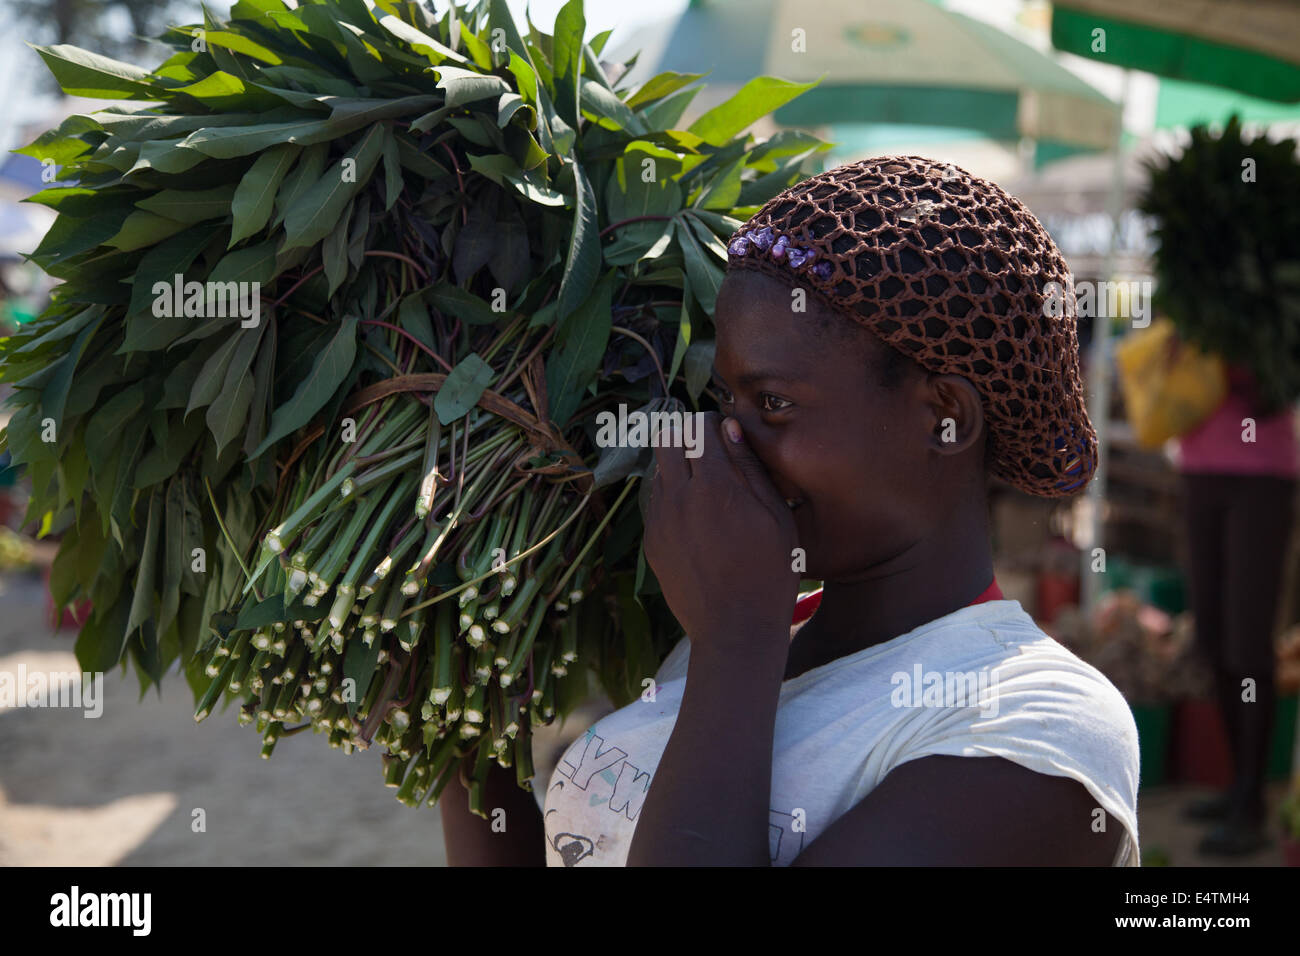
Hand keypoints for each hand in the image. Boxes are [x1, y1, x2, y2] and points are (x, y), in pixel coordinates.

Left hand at [642, 411, 799, 657]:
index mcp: (715, 486)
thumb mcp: (777, 517)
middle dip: (686, 436)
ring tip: (704, 485)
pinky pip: (655, 504)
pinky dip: (671, 497)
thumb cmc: (770, 573)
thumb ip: (751, 469)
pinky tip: (695, 515)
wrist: (735, 629)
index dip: (712, 423)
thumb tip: (730, 428)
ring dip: (676, 466)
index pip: (699, 428)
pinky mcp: (652, 543)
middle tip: (708, 450)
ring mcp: (660, 521)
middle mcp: (679, 497)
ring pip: (657, 470)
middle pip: (666, 439)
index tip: (723, 430)